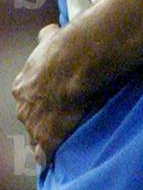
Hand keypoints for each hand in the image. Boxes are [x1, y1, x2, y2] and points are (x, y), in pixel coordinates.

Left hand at [11, 24, 90, 165]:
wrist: (73, 64)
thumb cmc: (63, 49)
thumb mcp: (50, 39)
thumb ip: (45, 38)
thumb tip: (47, 32)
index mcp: (22, 86)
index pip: (27, 97)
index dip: (40, 98)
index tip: (51, 96)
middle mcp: (23, 107)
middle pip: (29, 118)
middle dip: (41, 118)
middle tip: (58, 115)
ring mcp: (34, 125)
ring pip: (36, 137)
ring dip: (46, 136)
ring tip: (61, 134)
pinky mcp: (48, 139)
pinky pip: (45, 154)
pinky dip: (49, 156)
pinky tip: (56, 157)